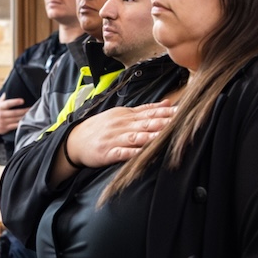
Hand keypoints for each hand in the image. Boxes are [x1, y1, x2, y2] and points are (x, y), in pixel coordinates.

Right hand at [0, 95, 28, 136]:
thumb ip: (5, 96)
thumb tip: (11, 87)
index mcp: (0, 107)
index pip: (7, 104)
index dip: (15, 102)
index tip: (22, 100)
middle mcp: (1, 114)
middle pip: (15, 113)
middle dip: (24, 110)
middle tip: (32, 107)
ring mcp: (3, 122)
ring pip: (17, 119)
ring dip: (25, 116)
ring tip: (32, 113)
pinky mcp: (6, 128)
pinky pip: (16, 126)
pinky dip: (22, 123)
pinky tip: (27, 121)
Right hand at [64, 102, 178, 169]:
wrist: (74, 142)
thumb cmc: (100, 128)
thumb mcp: (120, 115)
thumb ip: (144, 110)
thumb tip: (167, 103)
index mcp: (126, 115)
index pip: (150, 112)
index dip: (167, 112)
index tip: (183, 111)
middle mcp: (121, 125)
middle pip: (146, 123)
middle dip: (163, 123)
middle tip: (180, 122)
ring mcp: (114, 139)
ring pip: (135, 137)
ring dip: (150, 136)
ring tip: (165, 136)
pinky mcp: (107, 153)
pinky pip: (121, 153)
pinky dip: (131, 153)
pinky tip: (141, 153)